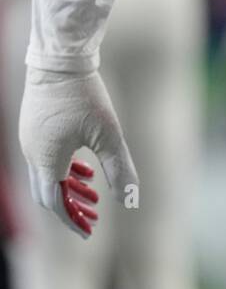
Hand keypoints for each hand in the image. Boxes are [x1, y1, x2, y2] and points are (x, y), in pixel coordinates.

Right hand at [19, 68, 138, 237]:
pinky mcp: (34, 125)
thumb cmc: (85, 94)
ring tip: (93, 195)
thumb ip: (119, 169)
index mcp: (46, 161)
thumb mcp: (109, 134)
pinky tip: (84, 167)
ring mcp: (30, 139)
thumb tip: (130, 202)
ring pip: (47, 175)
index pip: (55, 203)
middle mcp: (32, 154)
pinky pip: (46, 157)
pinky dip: (63, 169)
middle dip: (70, 209)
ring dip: (69, 188)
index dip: (72, 220)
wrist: (60, 56)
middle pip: (47, 194)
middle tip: (91, 219)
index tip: (89, 231)